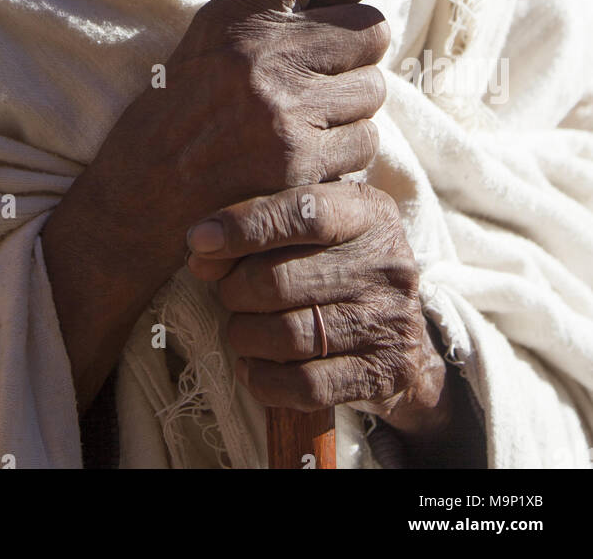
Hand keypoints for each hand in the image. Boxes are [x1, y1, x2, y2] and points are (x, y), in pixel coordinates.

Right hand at [83, 0, 425, 281]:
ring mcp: (283, 106)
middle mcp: (263, 49)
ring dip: (350, 111)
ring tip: (296, 127)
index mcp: (239, 9)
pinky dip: (343, 156)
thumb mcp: (212, 39)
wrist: (143, 192)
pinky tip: (298, 162)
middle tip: (312, 80)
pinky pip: (365, 145)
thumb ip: (271, 12)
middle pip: (370, 28)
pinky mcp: (300, 161)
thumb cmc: (182, 109)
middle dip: (354, 56)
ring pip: (374, 91)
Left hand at [185, 180, 446, 425]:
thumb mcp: (311, 227)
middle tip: (227, 293)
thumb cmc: (333, 263)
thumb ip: (260, 224)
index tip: (198, 240)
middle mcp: (388, 262)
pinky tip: (252, 367)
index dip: (243, 226)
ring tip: (241, 329)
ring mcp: (391, 319)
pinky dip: (264, 379)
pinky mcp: (385, 372)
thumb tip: (200, 248)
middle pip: (279, 280)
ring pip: (286, 335)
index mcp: (368, 211)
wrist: (397, 333)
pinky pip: (305, 385)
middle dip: (235, 291)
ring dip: (245, 335)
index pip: (302, 212)